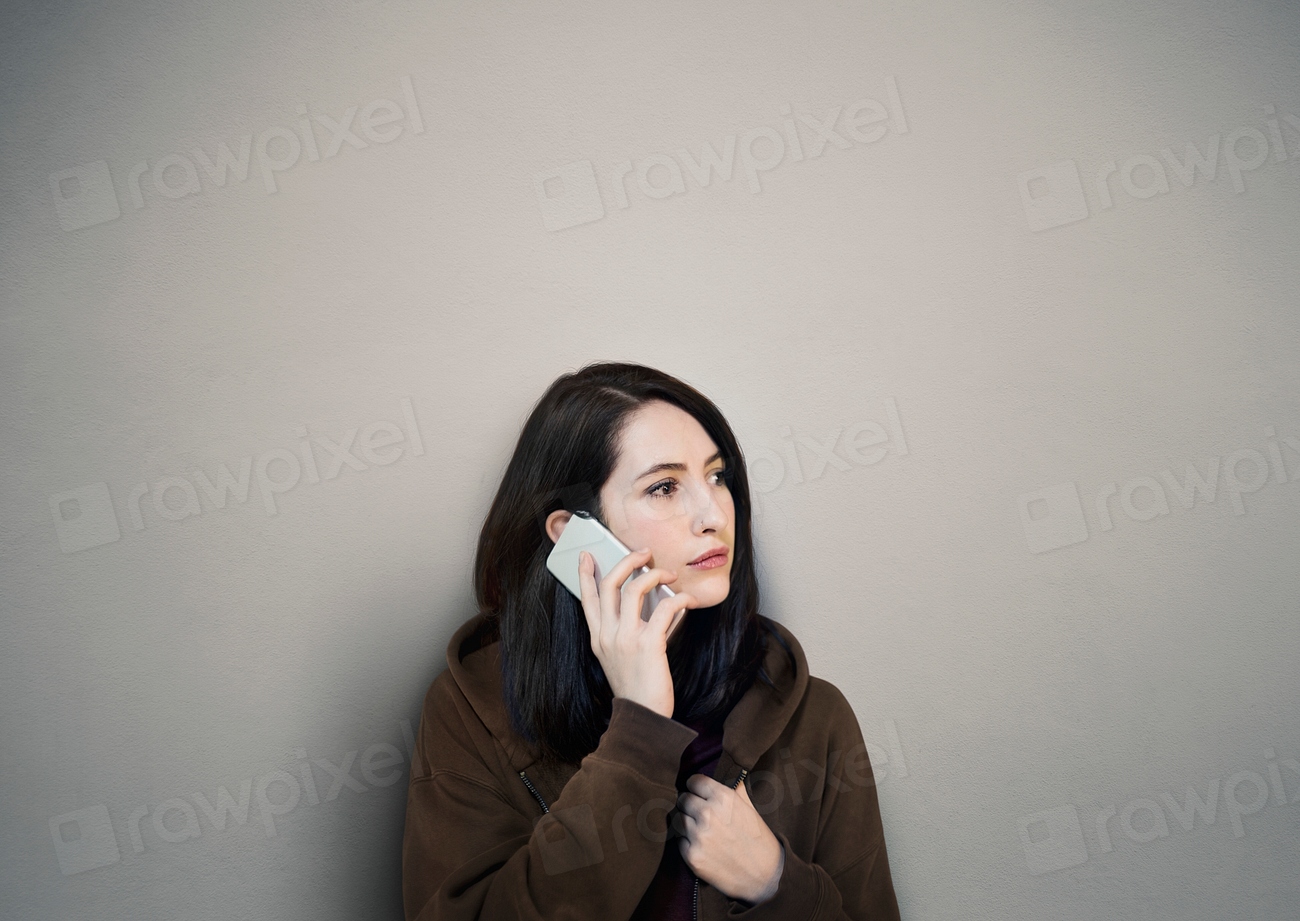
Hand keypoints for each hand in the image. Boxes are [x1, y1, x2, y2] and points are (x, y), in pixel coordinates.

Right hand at [576, 548, 697, 718]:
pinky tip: (688, 599)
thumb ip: (629, 631)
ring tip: (668, 573)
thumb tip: (653, 602)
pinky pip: (664, 608)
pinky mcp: (648, 644)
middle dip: (626, 561)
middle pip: (610, 585)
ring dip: (653, 574)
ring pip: (634, 589)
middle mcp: (608, 636)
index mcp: (598, 638)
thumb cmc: (637, 688)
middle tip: (643, 553)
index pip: (588, 599)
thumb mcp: (622, 658)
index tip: (587, 555)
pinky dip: (679, 598)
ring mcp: (626, 639)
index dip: (585, 574)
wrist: (643, 716)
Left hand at [674, 774, 784, 904]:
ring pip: (678, 819)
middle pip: (683, 799)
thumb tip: (725, 771)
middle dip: (689, 804)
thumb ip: (733, 788)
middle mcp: (708, 814)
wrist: (765, 876)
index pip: (693, 781)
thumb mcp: (749, 807)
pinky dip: (686, 842)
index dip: (696, 787)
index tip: (698, 792)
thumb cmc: (758, 839)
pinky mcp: (692, 856)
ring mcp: (698, 836)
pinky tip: (701, 845)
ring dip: (686, 823)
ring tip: (699, 829)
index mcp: (723, 798)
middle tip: (698, 813)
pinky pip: (679, 840)